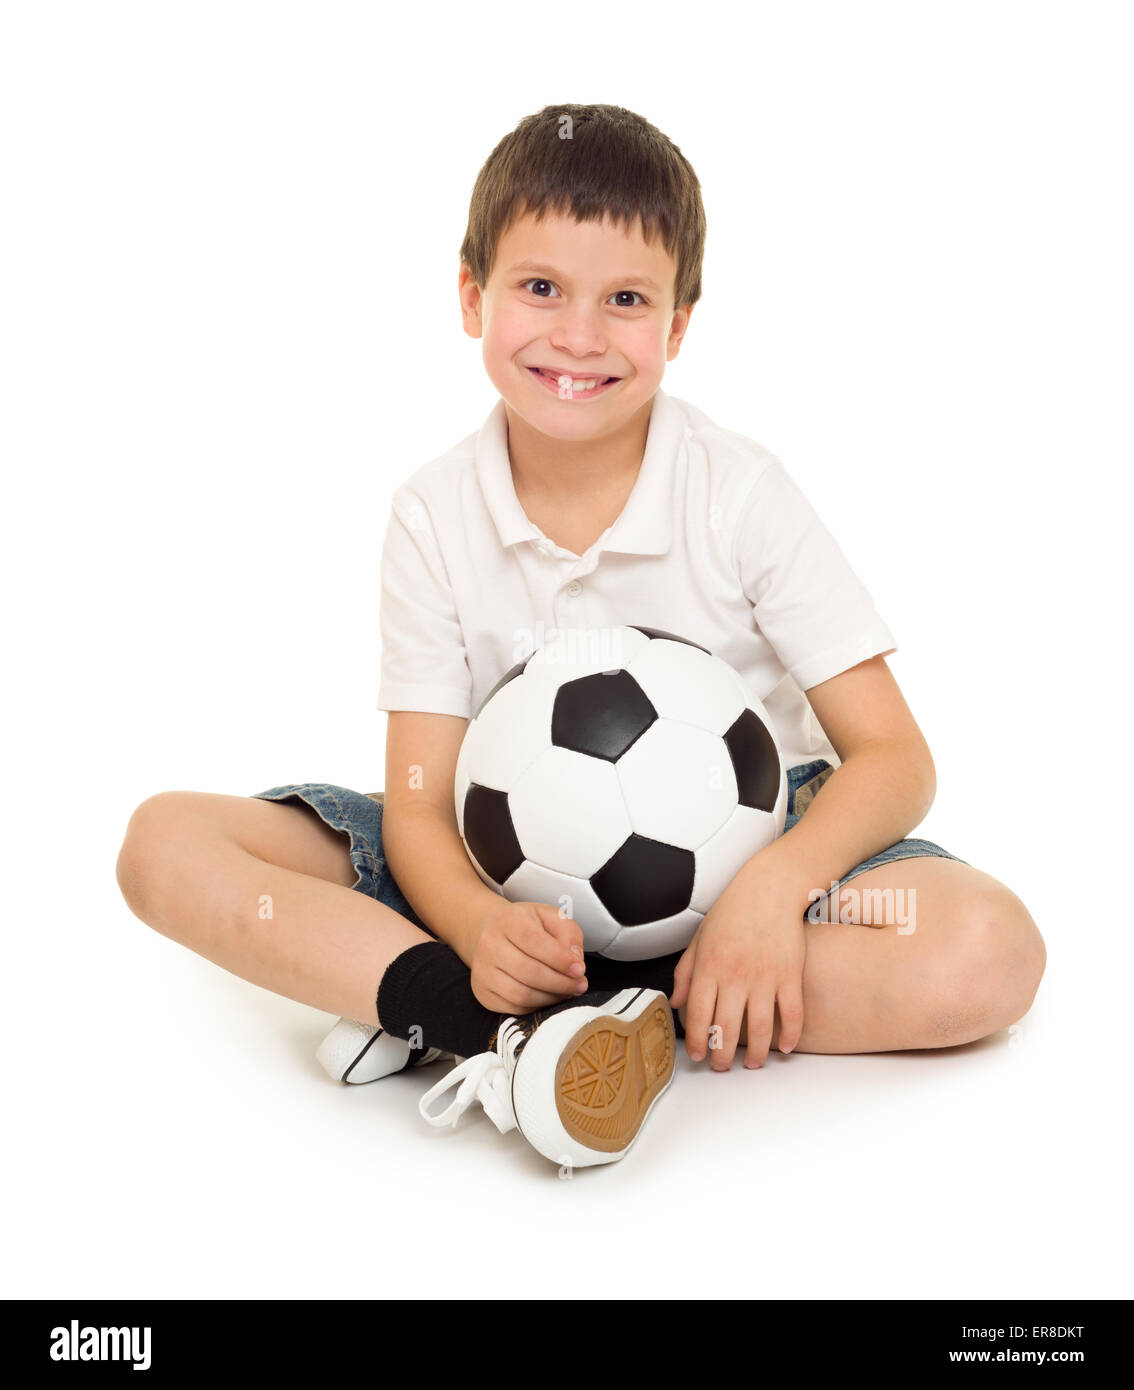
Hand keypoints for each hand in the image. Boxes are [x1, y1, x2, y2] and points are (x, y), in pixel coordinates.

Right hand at [468, 898, 587, 1014]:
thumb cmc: (526, 925)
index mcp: (508, 921)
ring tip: (567, 991)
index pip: (535, 942)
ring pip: (521, 994)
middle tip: (580, 985)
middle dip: (561, 982)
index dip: (561, 959)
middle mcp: (490, 945)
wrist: (492, 932)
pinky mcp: (483, 992)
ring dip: (551, 997)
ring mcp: (482, 971)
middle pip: (529, 972)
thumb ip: (568, 933)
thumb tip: (575, 960)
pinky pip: (514, 1008)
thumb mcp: (551, 917)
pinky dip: (537, 1006)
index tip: (580, 969)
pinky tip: (549, 996)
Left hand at [669, 865, 805, 1068]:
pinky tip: (785, 1047)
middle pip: (726, 1028)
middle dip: (722, 1055)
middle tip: (722, 1066)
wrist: (768, 888)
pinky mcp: (790, 974)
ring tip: (753, 1063)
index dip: (697, 1041)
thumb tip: (676, 1002)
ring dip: (756, 1054)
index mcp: (709, 967)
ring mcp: (765, 976)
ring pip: (760, 1028)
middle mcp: (735, 975)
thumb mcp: (699, 938)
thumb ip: (685, 972)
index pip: (698, 1015)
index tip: (698, 1054)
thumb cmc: (732, 912)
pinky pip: (792, 1013)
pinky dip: (790, 1036)